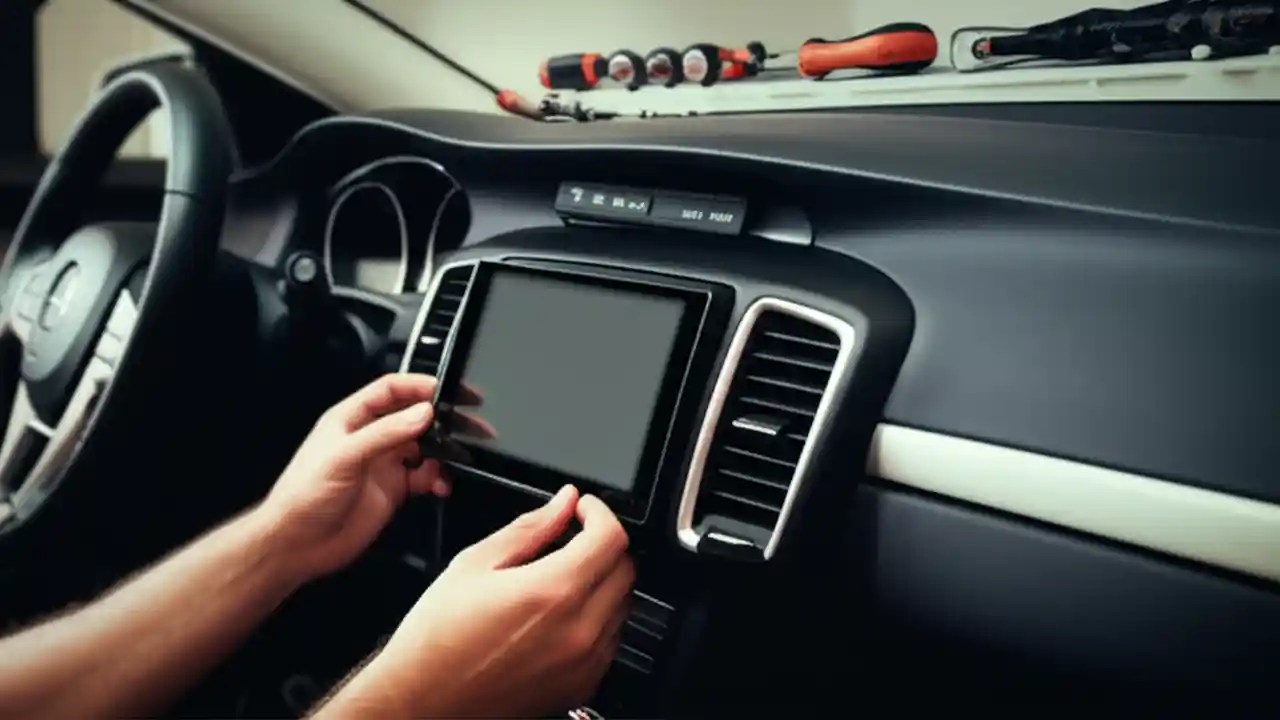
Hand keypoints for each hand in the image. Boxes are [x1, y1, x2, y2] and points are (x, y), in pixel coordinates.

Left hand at [258, 374, 449, 580]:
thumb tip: (423, 413)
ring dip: (445, 451)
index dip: (419, 385)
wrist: (297, 545)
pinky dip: (438, 479)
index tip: (448, 390)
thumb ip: (385, 433)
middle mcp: (370, 438)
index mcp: (352, 419)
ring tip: (461, 456)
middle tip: (471, 419)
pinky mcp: (393, 490)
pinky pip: (425, 478)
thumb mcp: (344, 457)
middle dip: (443, 417)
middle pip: (413, 416)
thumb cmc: (304, 495)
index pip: (391, 390)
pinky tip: (441, 486)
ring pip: (425, 447)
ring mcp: (383, 464)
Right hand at [324, 486, 634, 718]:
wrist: (423, 703)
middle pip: (625, 569)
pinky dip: (596, 617)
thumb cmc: (438, 639)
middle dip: (603, 544)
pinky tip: (559, 613)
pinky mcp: (582, 685)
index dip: (599, 513)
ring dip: (602, 581)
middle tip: (572, 537)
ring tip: (559, 577)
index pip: (611, 537)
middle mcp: (578, 630)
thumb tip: (563, 503)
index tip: (583, 509)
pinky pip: (610, 639)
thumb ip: (529, 528)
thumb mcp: (475, 564)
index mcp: (553, 591)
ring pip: (622, 604)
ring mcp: (585, 662)